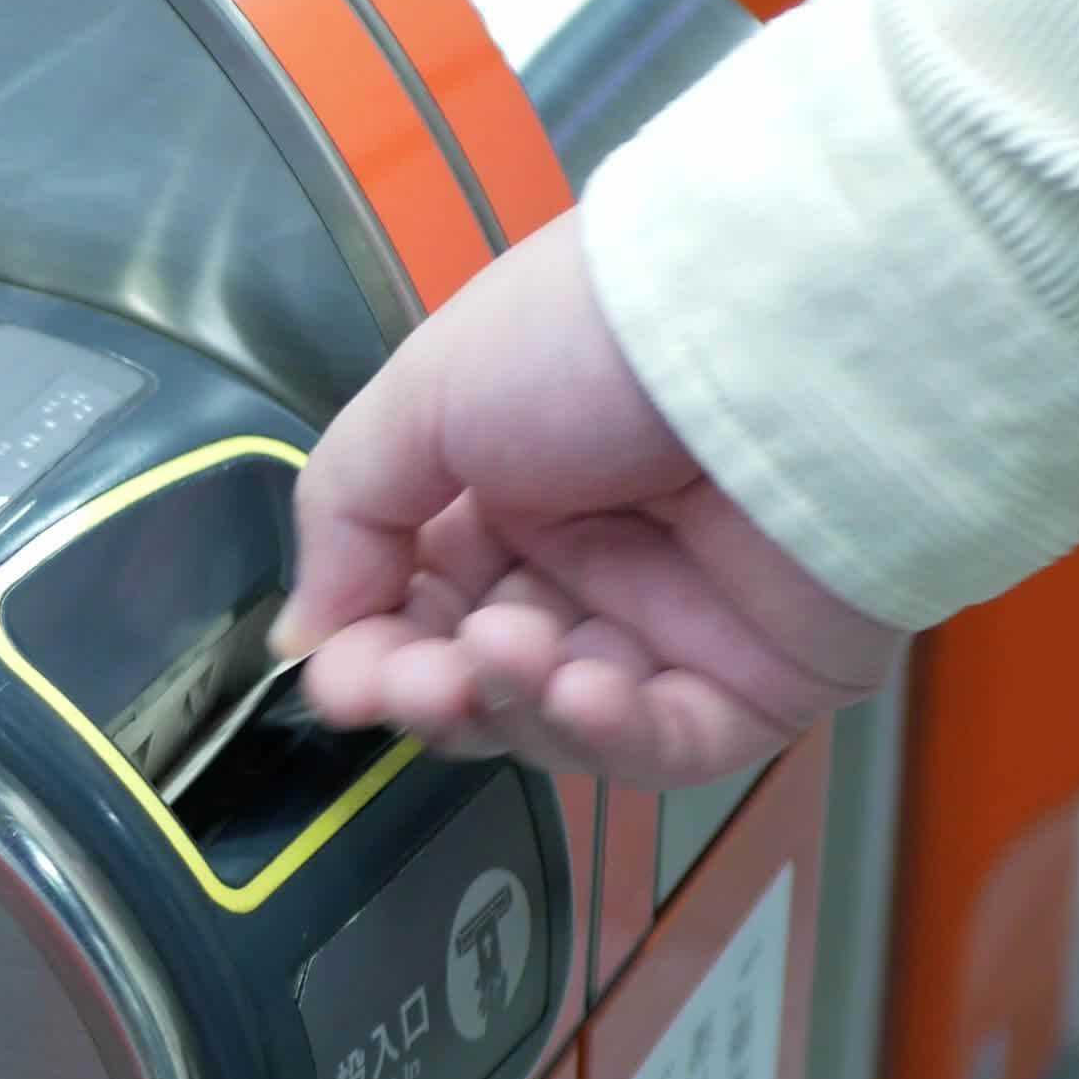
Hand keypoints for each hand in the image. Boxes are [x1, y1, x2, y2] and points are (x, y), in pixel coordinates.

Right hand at [272, 211, 897, 786]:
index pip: (417, 606)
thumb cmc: (598, 336)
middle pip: (479, 678)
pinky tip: (574, 692)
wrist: (776, 332)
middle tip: (414, 681)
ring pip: (560, 722)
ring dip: (515, 700)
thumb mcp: (423, 394)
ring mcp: (674, 626)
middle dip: (432, 689)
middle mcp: (589, 557)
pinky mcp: (758, 681)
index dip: (370, 652)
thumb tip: (301, 636)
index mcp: (507, 485)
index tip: (338, 678)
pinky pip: (664, 746)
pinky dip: (607, 737)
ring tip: (508, 648)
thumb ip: (345, 516)